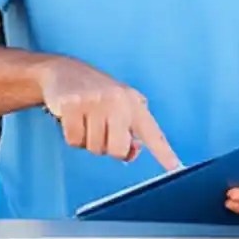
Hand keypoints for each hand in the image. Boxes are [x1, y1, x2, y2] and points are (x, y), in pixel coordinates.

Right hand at [35, 56, 179, 169]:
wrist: (62, 70)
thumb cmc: (95, 93)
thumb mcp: (119, 108)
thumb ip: (129, 131)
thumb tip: (131, 153)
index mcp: (133, 103)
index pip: (152, 132)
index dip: (164, 153)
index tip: (176, 168)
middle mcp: (118, 101)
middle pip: (118, 149)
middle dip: (108, 147)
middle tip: (100, 130)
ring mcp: (94, 101)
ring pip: (94, 147)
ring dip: (88, 141)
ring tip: (85, 120)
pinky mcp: (72, 104)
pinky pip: (75, 140)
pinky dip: (72, 136)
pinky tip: (72, 119)